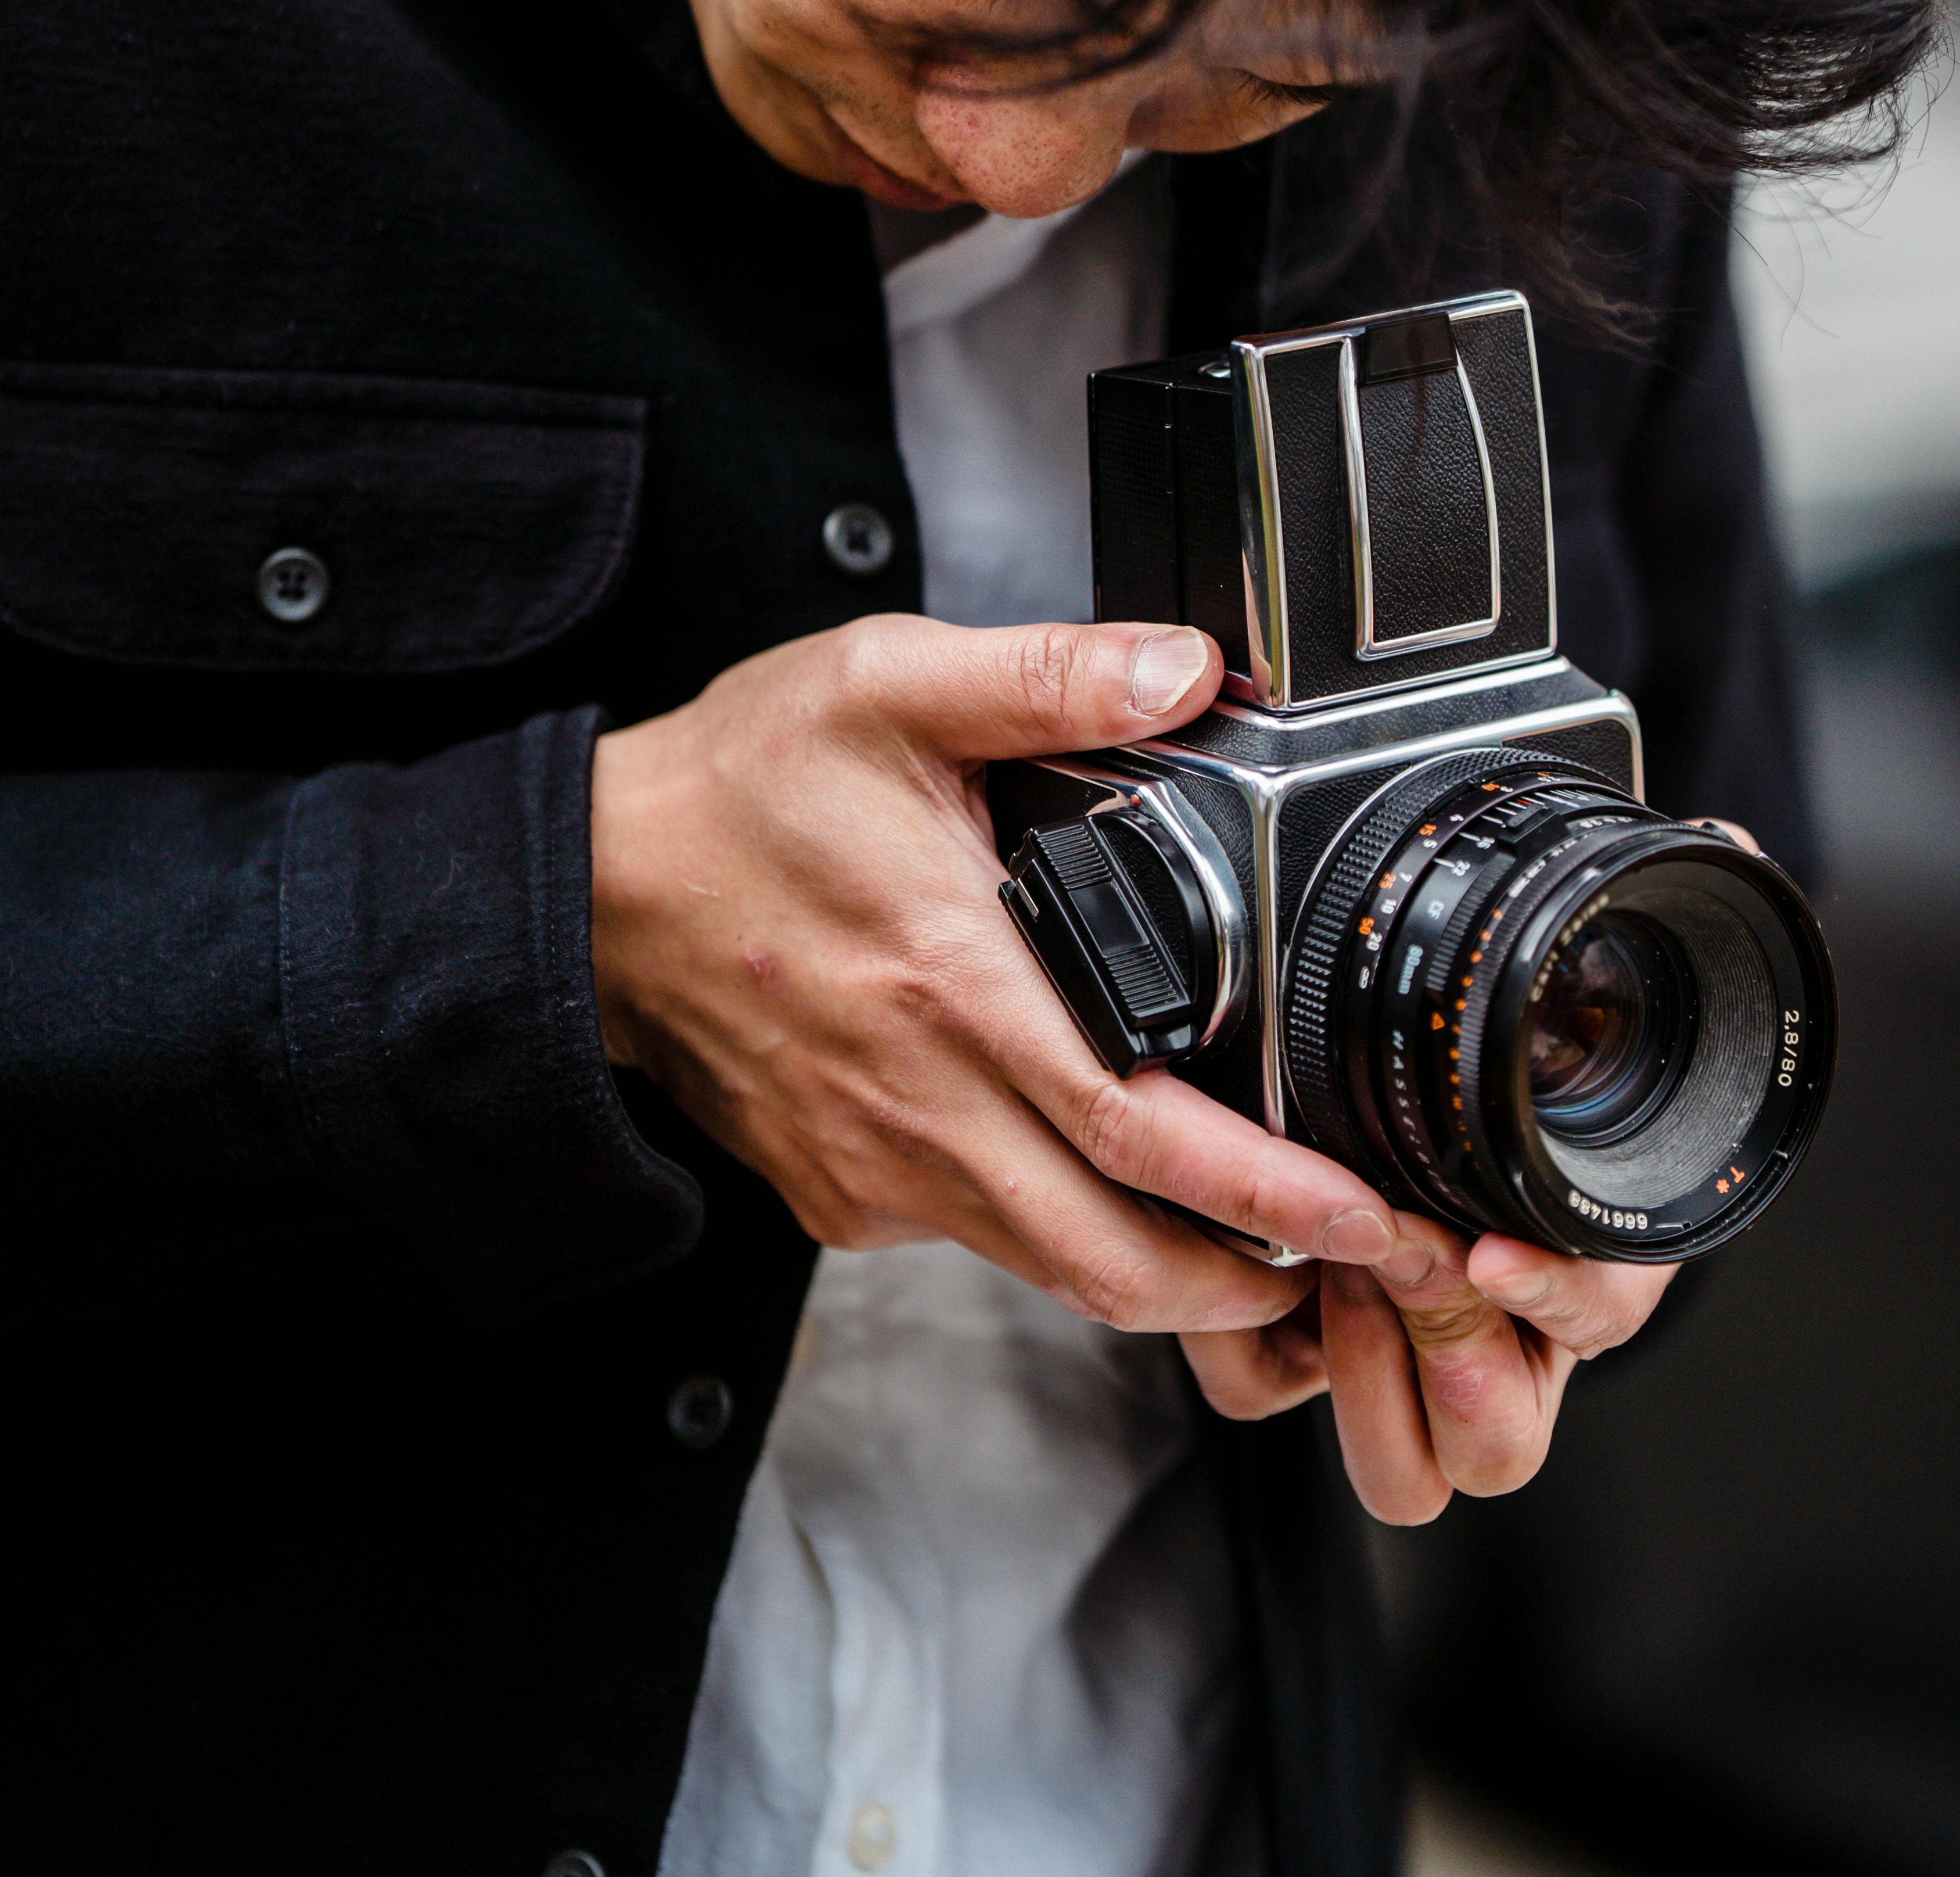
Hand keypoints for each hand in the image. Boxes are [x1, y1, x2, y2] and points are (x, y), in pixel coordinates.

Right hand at [590, 612, 1416, 1333]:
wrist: (596, 888)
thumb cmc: (737, 787)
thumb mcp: (889, 683)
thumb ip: (1049, 674)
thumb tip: (1189, 668)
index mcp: (954, 986)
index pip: (1138, 1133)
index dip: (1266, 1199)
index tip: (1363, 1218)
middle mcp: (922, 1105)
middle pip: (1114, 1261)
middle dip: (1252, 1291)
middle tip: (1355, 1274)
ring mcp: (879, 1168)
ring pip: (1053, 1271)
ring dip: (1169, 1280)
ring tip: (1270, 1254)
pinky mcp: (843, 1194)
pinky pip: (977, 1240)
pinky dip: (1065, 1240)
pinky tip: (1115, 1193)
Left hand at [1179, 798, 1763, 1513]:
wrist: (1469, 1067)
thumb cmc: (1538, 1036)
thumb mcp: (1593, 971)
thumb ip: (1649, 911)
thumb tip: (1723, 840)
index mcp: (1596, 1257)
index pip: (1597, 1317)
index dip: (1552, 1295)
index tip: (1491, 1252)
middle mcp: (1514, 1334)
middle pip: (1501, 1445)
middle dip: (1452, 1358)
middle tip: (1401, 1252)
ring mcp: (1418, 1352)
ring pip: (1411, 1467)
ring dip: (1373, 1378)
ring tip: (1339, 1264)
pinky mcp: (1320, 1341)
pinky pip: (1280, 1399)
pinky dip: (1270, 1355)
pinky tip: (1273, 1264)